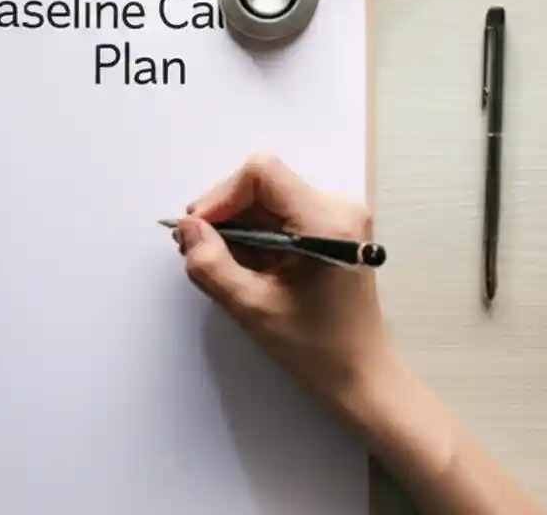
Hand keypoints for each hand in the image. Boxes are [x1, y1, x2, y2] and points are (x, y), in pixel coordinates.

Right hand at [173, 154, 385, 406]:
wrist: (360, 373)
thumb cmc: (314, 347)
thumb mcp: (252, 308)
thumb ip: (211, 264)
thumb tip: (186, 229)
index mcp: (325, 221)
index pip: (262, 173)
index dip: (221, 196)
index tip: (199, 230)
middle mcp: (338, 207)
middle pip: (263, 183)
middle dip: (224, 212)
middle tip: (196, 248)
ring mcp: (338, 216)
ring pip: (268, 198)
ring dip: (237, 225)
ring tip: (218, 261)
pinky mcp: (332, 229)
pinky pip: (281, 214)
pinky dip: (255, 233)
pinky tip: (244, 264)